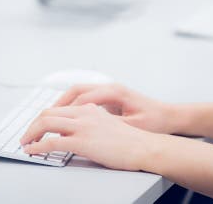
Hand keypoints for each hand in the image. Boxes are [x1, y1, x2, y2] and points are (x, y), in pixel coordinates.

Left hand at [20, 103, 156, 170]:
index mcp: (91, 108)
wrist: (145, 147)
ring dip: (31, 133)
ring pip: (46, 123)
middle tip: (26, 135)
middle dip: (33, 124)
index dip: (44, 117)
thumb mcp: (110, 124)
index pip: (59, 108)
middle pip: (48, 112)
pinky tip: (32, 151)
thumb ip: (94, 121)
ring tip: (25, 143)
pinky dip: (37, 146)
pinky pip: (52, 143)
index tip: (37, 127)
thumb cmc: (132, 140)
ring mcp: (83, 126)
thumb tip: (78, 129)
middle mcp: (84, 113)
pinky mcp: (82, 141)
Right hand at [53, 83, 176, 133]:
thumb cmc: (155, 121)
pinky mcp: (109, 97)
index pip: (82, 97)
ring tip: (48, 118)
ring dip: (63, 103)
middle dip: (58, 104)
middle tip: (42, 118)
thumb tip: (89, 125)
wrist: (169, 116)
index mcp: (115, 91)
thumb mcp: (132, 125)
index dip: (65, 110)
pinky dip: (72, 105)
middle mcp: (110, 87)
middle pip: (76, 90)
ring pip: (78, 92)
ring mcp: (109, 90)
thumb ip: (110, 124)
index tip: (52, 121)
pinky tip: (65, 117)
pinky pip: (85, 97)